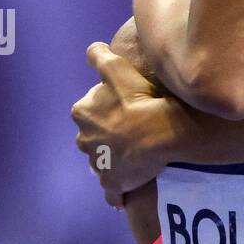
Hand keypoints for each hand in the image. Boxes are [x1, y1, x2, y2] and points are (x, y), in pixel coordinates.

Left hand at [71, 43, 184, 206]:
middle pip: (94, 137)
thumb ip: (100, 56)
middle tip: (132, 133)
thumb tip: (93, 49)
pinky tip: (127, 193)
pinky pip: (112, 193)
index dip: (107, 109)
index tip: (126, 109)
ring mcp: (99, 165)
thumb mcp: (118, 68)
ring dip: (114, 160)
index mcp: (82, 113)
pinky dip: (117, 193)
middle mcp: (84, 140)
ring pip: (103, 162)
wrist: (161, 133)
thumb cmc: (140, 100)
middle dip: (107, 137)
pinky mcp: (114, 184)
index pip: (90, 110)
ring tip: (136, 157)